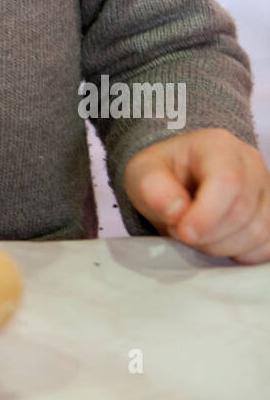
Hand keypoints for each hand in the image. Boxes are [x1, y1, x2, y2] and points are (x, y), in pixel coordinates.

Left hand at [124, 128, 269, 264]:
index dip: (207, 214)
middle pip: (242, 212)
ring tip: (197, 232)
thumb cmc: (163, 174)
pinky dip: (240, 254)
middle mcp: (251, 164)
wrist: (179, 179)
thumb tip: (177, 212)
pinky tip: (218, 240)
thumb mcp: (143, 173)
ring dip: (220, 246)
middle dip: (207, 234)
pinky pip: (266, 247)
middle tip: (181, 230)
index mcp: (218, 145)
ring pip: (257, 233)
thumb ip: (153, 189)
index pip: (227, 181)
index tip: (184, 232)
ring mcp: (267, 191)